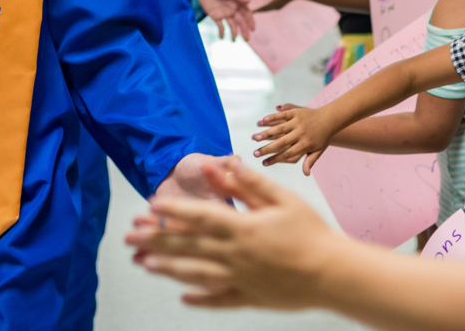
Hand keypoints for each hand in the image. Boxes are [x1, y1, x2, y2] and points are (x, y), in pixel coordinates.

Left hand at [126, 158, 345, 309]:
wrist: (334, 274)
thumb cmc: (312, 232)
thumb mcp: (282, 200)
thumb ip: (249, 183)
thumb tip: (223, 165)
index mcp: (243, 228)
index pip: (201, 216)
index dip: (174, 210)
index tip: (152, 206)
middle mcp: (236, 255)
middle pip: (189, 246)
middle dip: (157, 240)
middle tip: (130, 238)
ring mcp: (241, 279)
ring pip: (196, 274)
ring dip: (168, 268)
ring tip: (145, 264)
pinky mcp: (250, 297)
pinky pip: (220, 299)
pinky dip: (200, 299)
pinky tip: (184, 296)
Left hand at [194, 0, 254, 41]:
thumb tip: (249, 1)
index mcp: (238, 2)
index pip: (247, 13)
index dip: (250, 21)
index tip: (253, 28)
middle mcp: (233, 9)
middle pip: (241, 21)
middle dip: (244, 30)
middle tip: (247, 39)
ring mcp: (224, 13)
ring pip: (231, 25)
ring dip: (234, 33)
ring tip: (234, 40)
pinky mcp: (215, 15)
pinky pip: (219, 25)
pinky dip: (221, 31)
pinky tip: (221, 37)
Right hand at [252, 103, 335, 172]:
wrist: (330, 119)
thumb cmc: (323, 137)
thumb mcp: (318, 151)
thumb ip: (310, 161)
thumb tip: (306, 174)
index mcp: (305, 145)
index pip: (287, 154)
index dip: (275, 159)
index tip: (264, 163)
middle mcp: (300, 134)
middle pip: (281, 143)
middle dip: (267, 149)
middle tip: (255, 154)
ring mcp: (298, 122)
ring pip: (279, 128)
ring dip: (266, 133)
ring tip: (255, 138)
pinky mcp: (296, 113)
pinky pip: (283, 115)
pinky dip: (272, 117)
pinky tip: (262, 121)